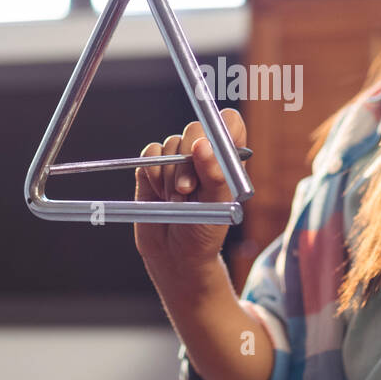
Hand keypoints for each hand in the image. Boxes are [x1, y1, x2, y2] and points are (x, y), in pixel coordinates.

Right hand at [133, 108, 248, 283]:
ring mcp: (177, 160)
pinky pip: (150, 154)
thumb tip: (203, 145)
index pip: (229, 124)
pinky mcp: (153, 167)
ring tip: (176, 200)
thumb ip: (214, 175)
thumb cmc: (204, 232)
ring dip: (170, 175)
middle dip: (187, 160)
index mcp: (227, 159)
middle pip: (195, 129)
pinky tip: (159, 193)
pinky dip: (153, 172)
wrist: (174, 255)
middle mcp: (203, 155)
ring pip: (171, 144)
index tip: (209, 146)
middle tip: (186, 190)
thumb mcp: (216, 206)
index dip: (220, 127)